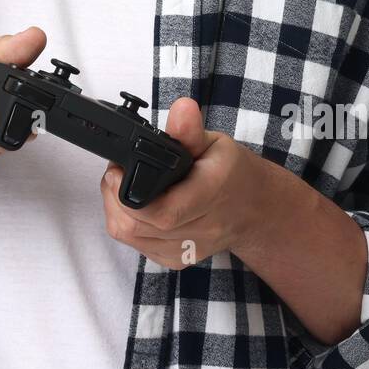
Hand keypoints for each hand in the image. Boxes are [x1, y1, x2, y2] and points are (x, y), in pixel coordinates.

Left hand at [100, 97, 249, 267]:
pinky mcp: (177, 260)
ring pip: (132, 239)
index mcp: (211, 195)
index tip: (117, 170)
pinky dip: (129, 227)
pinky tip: (136, 208)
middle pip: (138, 227)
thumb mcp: (215, 143)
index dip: (127, 193)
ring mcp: (188, 250)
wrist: (253, 209)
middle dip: (114, 197)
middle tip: (117, 173)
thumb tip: (182, 108)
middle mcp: (201, 229)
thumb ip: (190, 130)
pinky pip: (139, 247)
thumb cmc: (231, 173)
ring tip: (124, 186)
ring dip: (118, 211)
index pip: (161, 212)